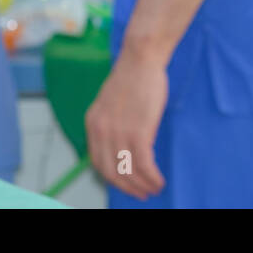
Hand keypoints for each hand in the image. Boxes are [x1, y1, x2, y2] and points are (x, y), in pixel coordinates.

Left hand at [85, 49, 168, 199]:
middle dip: (127, 187)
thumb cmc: (132, 76)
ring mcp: (119, 133)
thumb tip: (123, 144)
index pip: (97, 162)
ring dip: (143, 185)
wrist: (141, 59)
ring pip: (129, 171)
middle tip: (141, 193)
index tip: (124, 183)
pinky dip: (152, 177)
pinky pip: (144, 165)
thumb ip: (112, 123)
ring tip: (154, 188)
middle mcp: (101, 132)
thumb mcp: (112, 102)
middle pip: (112, 172)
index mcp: (93, 124)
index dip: (112, 177)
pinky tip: (160, 180)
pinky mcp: (138, 132)